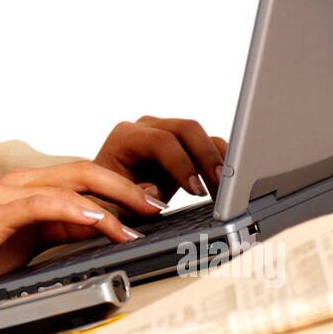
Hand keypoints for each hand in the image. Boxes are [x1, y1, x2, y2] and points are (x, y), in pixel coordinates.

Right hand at [0, 160, 165, 294]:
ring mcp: (8, 193)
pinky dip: (73, 208)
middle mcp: (21, 182)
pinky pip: (43, 204)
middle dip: (126, 187)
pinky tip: (96, 219)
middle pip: (85, 171)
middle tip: (156, 206)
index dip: (122, 188)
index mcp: (31, 187)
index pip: (85, 178)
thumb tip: (103, 227)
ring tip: (136, 221)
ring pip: (70, 183)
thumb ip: (62, 229)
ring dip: (110, 202)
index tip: (152, 205)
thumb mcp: (31, 242)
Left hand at [92, 116, 228, 223]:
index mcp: (125, 137)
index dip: (181, 164)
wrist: (108, 197)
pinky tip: (225, 183)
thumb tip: (154, 191)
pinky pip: (207, 144)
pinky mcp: (181, 145)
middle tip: (220, 185)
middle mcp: (147, 128)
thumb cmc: (107, 200)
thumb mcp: (114, 205)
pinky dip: (219, 161)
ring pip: (200, 134)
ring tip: (226, 189)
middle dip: (206, 157)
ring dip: (217, 160)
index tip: (196, 191)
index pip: (160, 141)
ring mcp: (165, 132)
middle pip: (186, 129)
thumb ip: (132, 197)